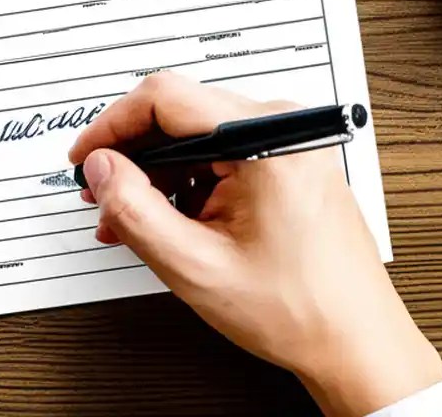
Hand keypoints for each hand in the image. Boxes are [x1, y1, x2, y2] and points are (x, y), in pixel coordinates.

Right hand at [69, 73, 441, 416]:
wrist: (356, 343)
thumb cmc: (300, 311)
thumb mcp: (195, 266)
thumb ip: (135, 210)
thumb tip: (100, 168)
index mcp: (269, 142)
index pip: (166, 98)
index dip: (112, 125)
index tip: (86, 156)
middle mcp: (285, 130)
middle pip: (181, 113)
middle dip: (132, 154)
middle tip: (101, 191)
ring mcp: (291, 145)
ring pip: (198, 135)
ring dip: (156, 173)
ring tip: (130, 218)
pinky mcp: (289, 164)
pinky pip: (222, 155)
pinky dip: (187, 182)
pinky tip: (165, 220)